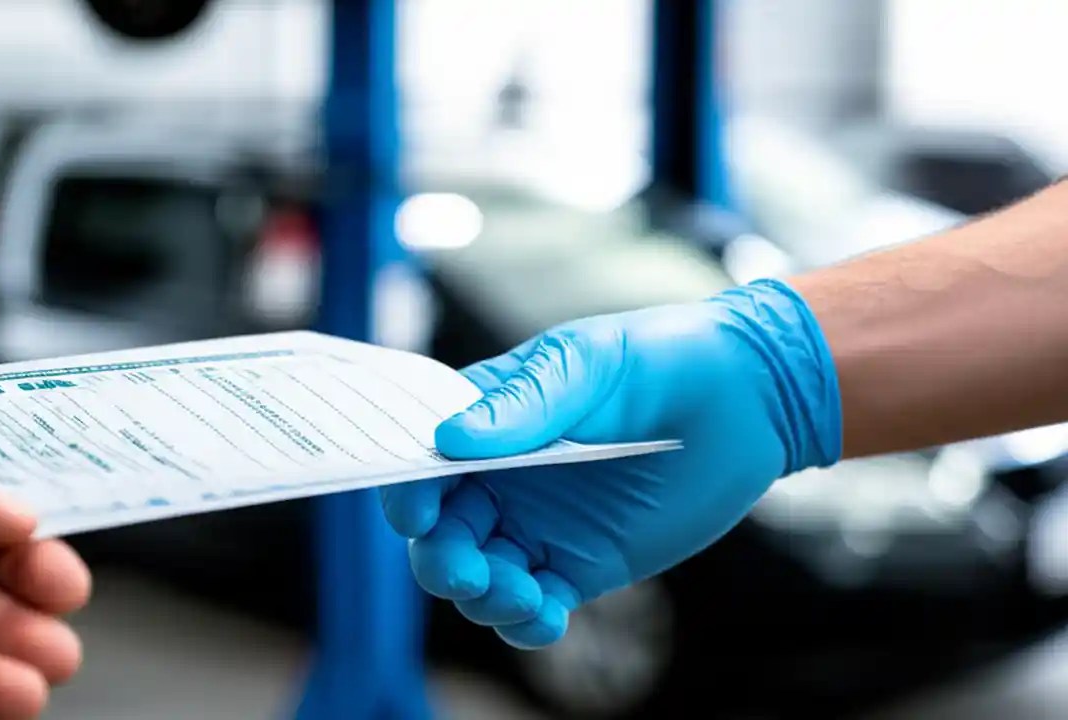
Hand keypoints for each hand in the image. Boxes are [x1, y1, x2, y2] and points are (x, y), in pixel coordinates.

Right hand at [381, 280, 841, 648]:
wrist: (746, 400)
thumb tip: (450, 440)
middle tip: (466, 571)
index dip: (408, 490)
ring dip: (481, 597)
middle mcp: (499, 478)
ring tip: (520, 594)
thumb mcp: (587, 365)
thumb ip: (523, 405)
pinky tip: (544, 617)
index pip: (422, 461)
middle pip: (439, 534)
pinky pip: (532, 605)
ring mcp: (535, 525)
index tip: (419, 513)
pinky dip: (525, 623)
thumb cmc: (658, 360)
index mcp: (485, 420)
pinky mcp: (577, 566)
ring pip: (478, 578)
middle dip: (439, 560)